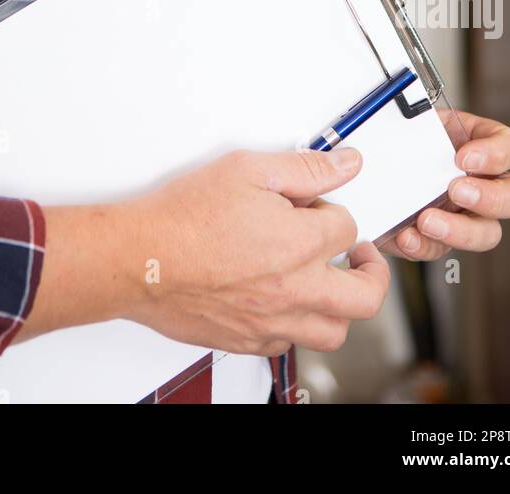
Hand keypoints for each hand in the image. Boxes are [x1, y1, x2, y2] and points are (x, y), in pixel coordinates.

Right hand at [121, 146, 389, 355]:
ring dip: (340, 307)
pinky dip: (298, 324)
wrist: (139, 258)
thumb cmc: (182, 217)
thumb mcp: (247, 170)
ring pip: (334, 331)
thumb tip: (346, 164)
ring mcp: (272, 321)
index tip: (317, 205)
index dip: (332, 209)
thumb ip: (304, 168)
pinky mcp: (247, 340)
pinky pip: (290, 344)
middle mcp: (293, 290)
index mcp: (299, 245)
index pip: (346, 228)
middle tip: (359, 256)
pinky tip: (286, 302)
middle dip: (370, 271)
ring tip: (329, 283)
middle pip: (365, 295)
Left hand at [381, 108, 509, 261]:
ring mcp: (462, 214)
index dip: (496, 154)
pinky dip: (424, 246)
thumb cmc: (389, 138)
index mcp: (475, 143)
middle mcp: (479, 181)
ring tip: (427, 221)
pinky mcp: (437, 240)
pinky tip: (406, 236)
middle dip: (492, 197)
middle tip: (457, 191)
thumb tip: (402, 122)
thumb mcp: (402, 121)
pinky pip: (441, 251)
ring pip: (488, 233)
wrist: (363, 171)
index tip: (464, 157)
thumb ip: (411, 123)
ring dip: (462, 231)